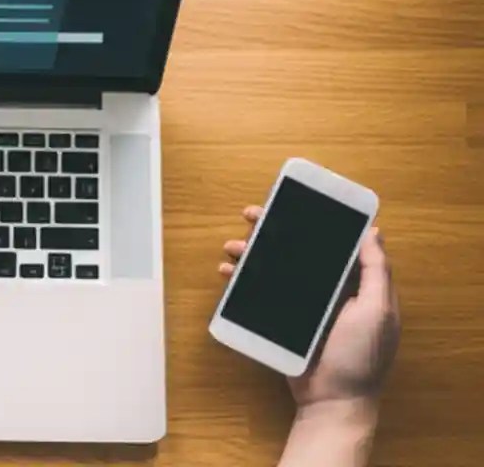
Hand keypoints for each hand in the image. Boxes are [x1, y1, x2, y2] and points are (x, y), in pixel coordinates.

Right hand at [219, 206, 400, 411]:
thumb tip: (372, 231)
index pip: (334, 244)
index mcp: (356, 284)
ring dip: (252, 254)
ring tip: (233, 246)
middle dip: (273, 231)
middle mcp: (329, 291)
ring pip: (274, 269)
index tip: (292, 204)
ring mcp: (305, 307)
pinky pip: (260, 294)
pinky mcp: (284, 322)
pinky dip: (242, 282)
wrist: (333, 401)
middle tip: (250, 216)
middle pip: (298, 251)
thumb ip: (376, 271)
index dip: (314, 221)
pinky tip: (228, 274)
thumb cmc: (360, 356)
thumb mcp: (376, 311)